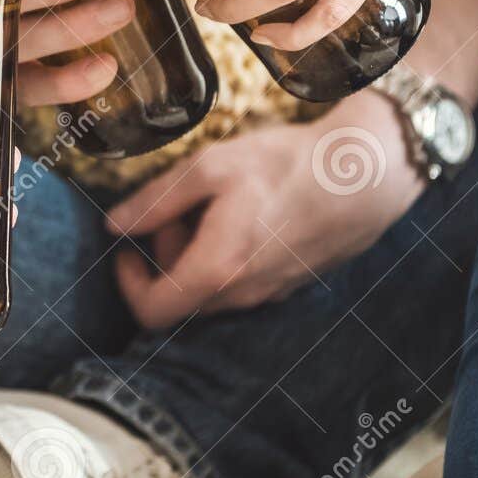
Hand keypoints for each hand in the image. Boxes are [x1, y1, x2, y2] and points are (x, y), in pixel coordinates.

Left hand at [105, 95, 422, 327]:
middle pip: (179, 297)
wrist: (364, 174)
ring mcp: (268, 294)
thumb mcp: (208, 168)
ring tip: (215, 204)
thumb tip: (113, 226)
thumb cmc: (284, 165)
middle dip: (165, 255)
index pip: (151, 311)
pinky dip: (226, 255)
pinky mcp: (288, 284)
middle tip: (179, 209)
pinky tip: (244, 213)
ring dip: (196, 254)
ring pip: (210, 289)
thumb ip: (154, 202)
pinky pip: (239, 282)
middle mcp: (242, 294)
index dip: (127, 283)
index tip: (125, 248)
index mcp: (216, 270)